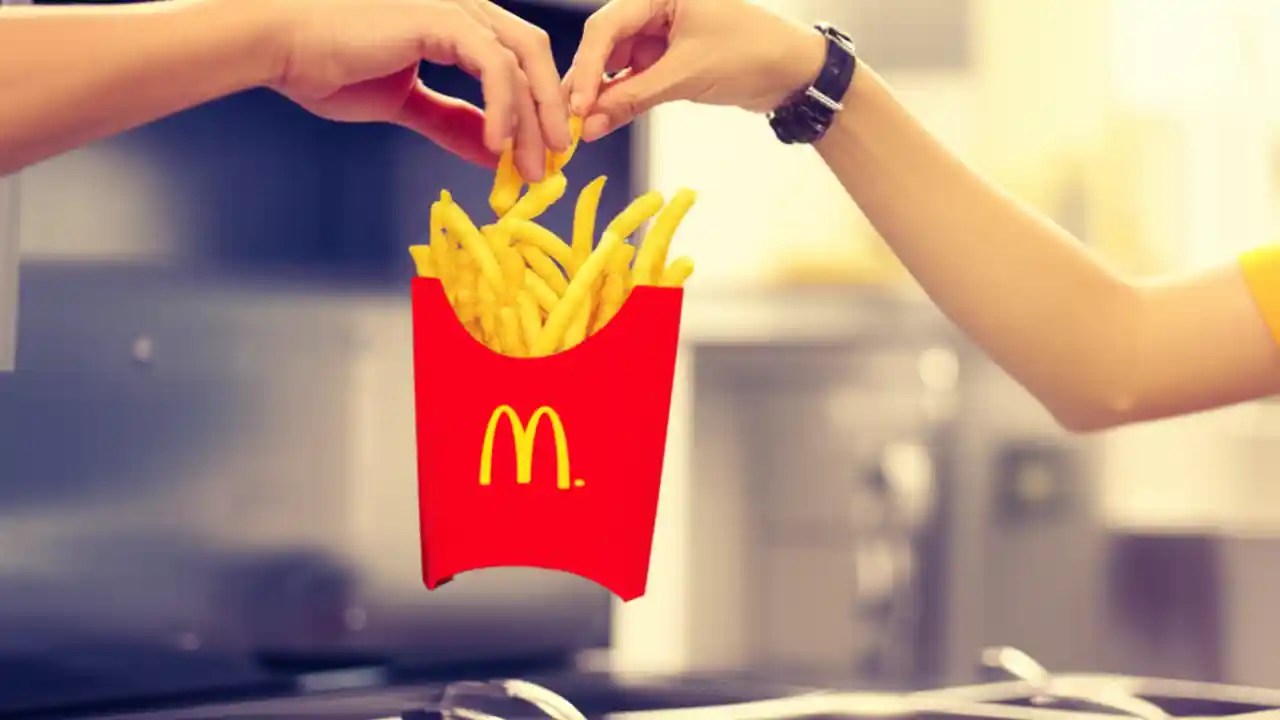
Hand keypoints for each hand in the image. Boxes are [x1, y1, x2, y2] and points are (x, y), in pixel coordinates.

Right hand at [260, 0, 570, 178]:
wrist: (278, 44)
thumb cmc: (327, 65)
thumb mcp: (404, 103)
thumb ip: (452, 122)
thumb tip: (493, 154)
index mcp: (456, 20)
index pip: (518, 58)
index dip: (537, 103)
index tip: (543, 151)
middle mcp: (463, 5)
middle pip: (532, 57)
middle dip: (548, 113)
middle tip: (553, 163)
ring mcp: (454, 6)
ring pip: (521, 64)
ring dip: (532, 121)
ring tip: (530, 168)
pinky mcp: (441, 18)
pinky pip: (494, 67)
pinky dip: (504, 108)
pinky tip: (497, 146)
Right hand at [564, 0, 825, 141]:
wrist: (796, 72)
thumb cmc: (751, 55)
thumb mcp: (688, 76)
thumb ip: (635, 98)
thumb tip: (590, 123)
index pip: (607, 26)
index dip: (587, 66)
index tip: (576, 103)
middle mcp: (655, 6)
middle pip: (605, 43)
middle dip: (587, 81)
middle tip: (565, 118)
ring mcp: (660, 32)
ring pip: (615, 64)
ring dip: (600, 95)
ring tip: (581, 127)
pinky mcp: (667, 57)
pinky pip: (633, 77)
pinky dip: (620, 99)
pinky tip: (603, 121)